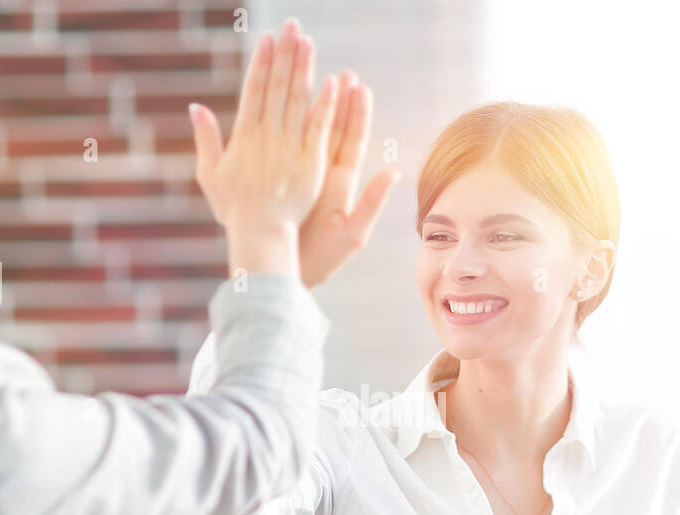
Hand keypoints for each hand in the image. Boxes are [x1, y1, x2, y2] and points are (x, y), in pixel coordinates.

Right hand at [188, 19, 337, 235]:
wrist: (260, 235)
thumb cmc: (235, 209)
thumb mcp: (211, 174)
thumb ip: (206, 139)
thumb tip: (195, 107)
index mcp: (244, 136)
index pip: (254, 90)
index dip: (262, 62)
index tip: (268, 38)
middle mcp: (268, 136)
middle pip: (277, 87)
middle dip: (285, 54)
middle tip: (293, 26)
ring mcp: (291, 147)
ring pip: (299, 101)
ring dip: (304, 69)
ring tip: (309, 42)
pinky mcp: (311, 162)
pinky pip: (319, 128)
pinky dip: (325, 105)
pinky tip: (332, 81)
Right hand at [297, 70, 397, 288]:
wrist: (289, 277)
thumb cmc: (322, 260)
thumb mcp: (353, 234)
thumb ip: (373, 202)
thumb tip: (394, 170)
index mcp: (341, 187)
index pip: (351, 143)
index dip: (357, 116)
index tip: (361, 87)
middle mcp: (323, 179)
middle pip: (333, 133)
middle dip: (339, 103)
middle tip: (345, 72)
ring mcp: (303, 181)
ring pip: (310, 138)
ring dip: (317, 109)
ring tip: (323, 78)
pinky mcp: (285, 187)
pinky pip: (289, 152)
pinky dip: (292, 129)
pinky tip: (292, 105)